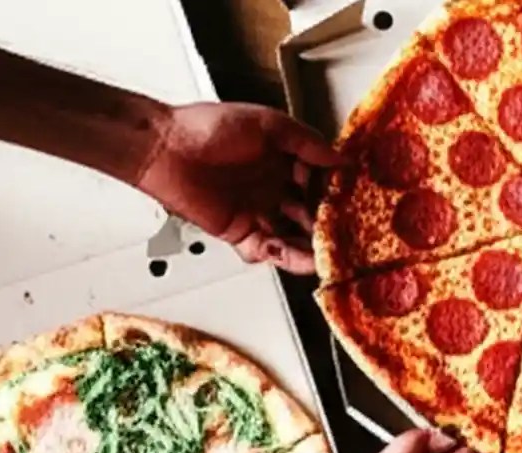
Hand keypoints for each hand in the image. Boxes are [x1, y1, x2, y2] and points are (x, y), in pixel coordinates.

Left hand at [137, 102, 340, 273]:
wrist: (164, 149)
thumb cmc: (206, 127)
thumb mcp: (267, 123)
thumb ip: (305, 142)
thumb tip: (339, 159)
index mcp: (282, 159)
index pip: (319, 181)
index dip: (337, 191)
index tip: (358, 200)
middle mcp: (272, 186)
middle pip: (309, 212)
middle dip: (329, 224)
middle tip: (352, 234)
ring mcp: (257, 210)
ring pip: (292, 235)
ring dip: (312, 246)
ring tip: (334, 254)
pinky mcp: (240, 231)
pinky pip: (268, 249)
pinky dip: (287, 257)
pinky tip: (306, 260)